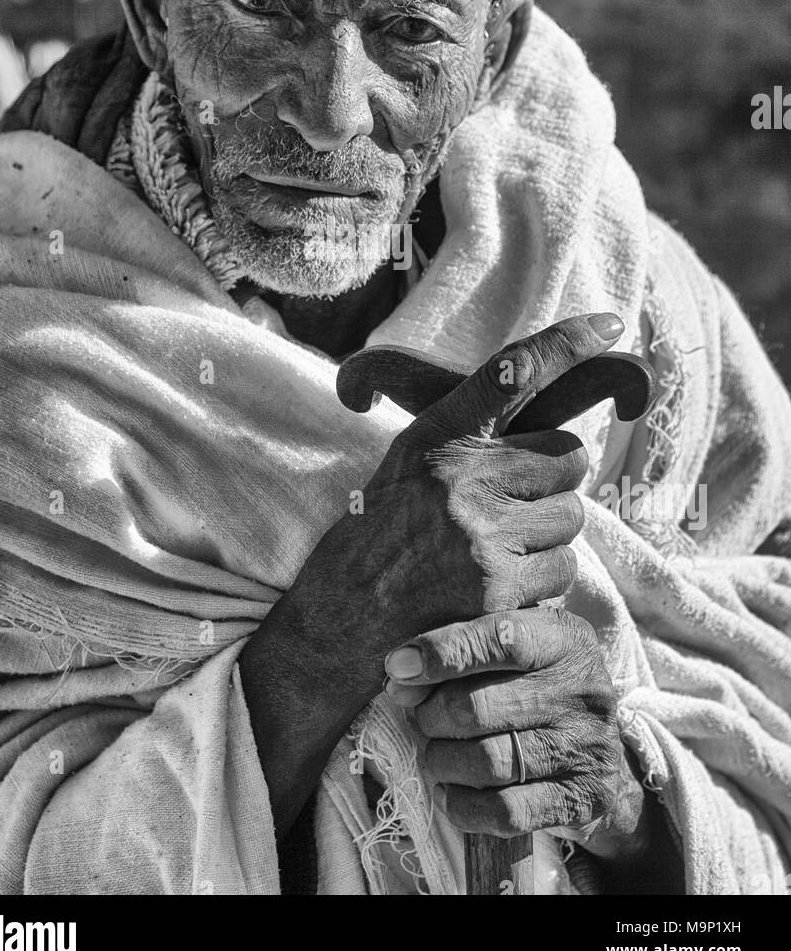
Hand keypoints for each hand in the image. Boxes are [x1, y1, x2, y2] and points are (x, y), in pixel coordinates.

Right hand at [316, 313, 624, 650]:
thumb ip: (464, 441)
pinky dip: (540, 587)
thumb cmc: (372, 544)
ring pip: (572, 520)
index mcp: (438, 438)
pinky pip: (562, 574)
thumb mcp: (404, 469)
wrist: (338, 626)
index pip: (510, 372)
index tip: (611, 323)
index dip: (566, 342)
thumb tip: (532, 423)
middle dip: (553, 484)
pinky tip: (496, 594)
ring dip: (548, 541)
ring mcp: (484, 534)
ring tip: (495, 558)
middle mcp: (464, 477)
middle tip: (513, 510)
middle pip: (569, 456)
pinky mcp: (500, 589)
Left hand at [384, 607, 628, 840]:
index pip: (500, 638)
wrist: (594, 748)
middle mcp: (584, 689)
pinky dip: (463, 805)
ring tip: (437, 754)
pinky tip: (451, 791)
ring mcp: (588, 746)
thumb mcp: (513, 648)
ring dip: (442, 761)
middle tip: (420, 719)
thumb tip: (400, 673)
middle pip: (477, 707)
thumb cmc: (533, 683)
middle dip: (431, 717)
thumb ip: (461, 645)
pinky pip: (506, 812)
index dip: (442, 653)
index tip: (397, 667)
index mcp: (565, 638)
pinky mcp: (585, 797)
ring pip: (485, 762)